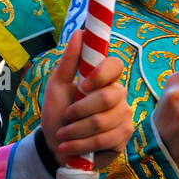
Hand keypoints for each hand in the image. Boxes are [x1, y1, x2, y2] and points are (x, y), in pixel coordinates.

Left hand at [42, 30, 133, 170]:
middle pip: (108, 97)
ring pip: (103, 121)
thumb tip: (80, 32)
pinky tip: (69, 147)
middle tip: (66, 116)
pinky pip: (106, 139)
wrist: (55, 146)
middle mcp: (118, 94)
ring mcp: (123, 116)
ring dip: (76, 130)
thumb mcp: (56, 86)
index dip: (101, 74)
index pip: (115, 65)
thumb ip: (69, 61)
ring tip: (63, 135)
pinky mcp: (123, 136)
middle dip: (80, 110)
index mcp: (104, 78)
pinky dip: (81, 144)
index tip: (83, 85)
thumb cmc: (57, 113)